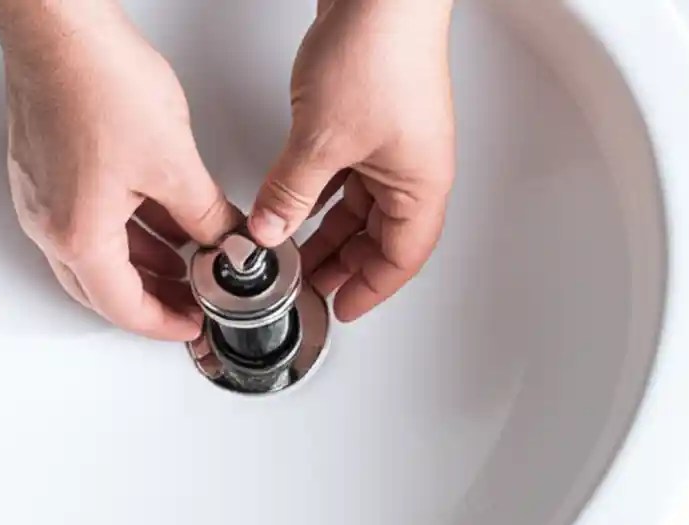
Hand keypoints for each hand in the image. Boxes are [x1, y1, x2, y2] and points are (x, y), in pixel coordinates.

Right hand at [0, 0, 240, 339]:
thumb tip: (225, 238)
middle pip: (102, 288)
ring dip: (139, 262)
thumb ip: (205, 214)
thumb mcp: (173, 162)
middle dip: (152, 298)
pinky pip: (81, 218)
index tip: (193, 323)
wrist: (58, 28)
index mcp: (77, 234)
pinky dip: (121, 230)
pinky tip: (155, 218)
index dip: (165, 323)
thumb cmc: (96, 81)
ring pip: (92, 253)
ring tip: (183, 260)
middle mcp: (48, 223)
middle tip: (190, 300)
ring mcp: (40, 196)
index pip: (124, 307)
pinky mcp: (42, 169)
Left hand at [247, 0, 455, 320]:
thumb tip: (268, 229)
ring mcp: (395, 142)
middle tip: (304, 283)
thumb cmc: (378, 51)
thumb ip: (290, 193)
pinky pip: (347, 173)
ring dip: (325, 228)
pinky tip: (293, 202)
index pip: (399, 260)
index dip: (368, 291)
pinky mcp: (373, 117)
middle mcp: (414, 168)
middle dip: (340, 263)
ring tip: (289, 250)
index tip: (337, 309)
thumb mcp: (320, 141)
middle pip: (379, 237)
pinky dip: (320, 194)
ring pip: (360, 205)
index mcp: (420, 186)